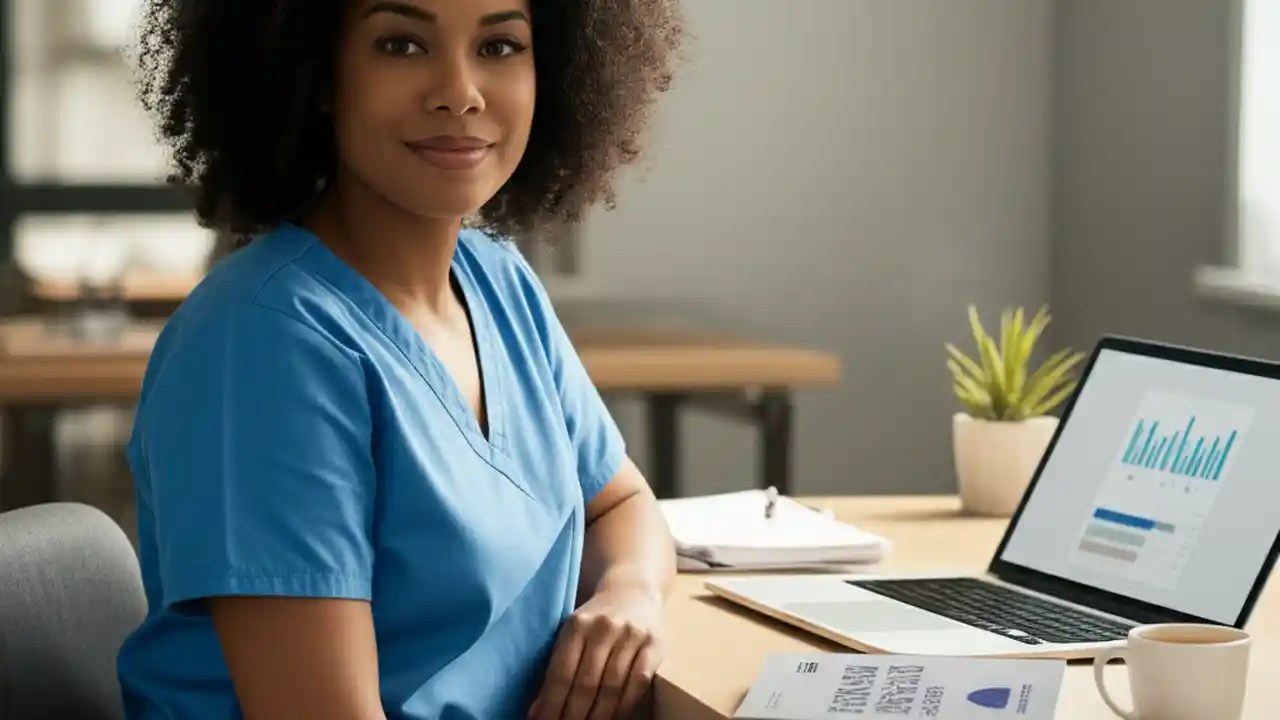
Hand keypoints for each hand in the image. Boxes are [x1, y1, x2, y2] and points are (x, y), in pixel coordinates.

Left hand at [528, 587, 664, 719]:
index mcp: (577, 625)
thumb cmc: (595, 620)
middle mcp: (604, 628)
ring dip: (598, 716)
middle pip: (586, 684)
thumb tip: (537, 710)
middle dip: (573, 716)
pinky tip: (614, 718)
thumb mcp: (572, 633)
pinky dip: (625, 706)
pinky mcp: (654, 644)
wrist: (633, 591)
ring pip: (612, 687)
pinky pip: (638, 683)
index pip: (561, 674)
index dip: (552, 705)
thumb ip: (557, 667)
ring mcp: (631, 635)